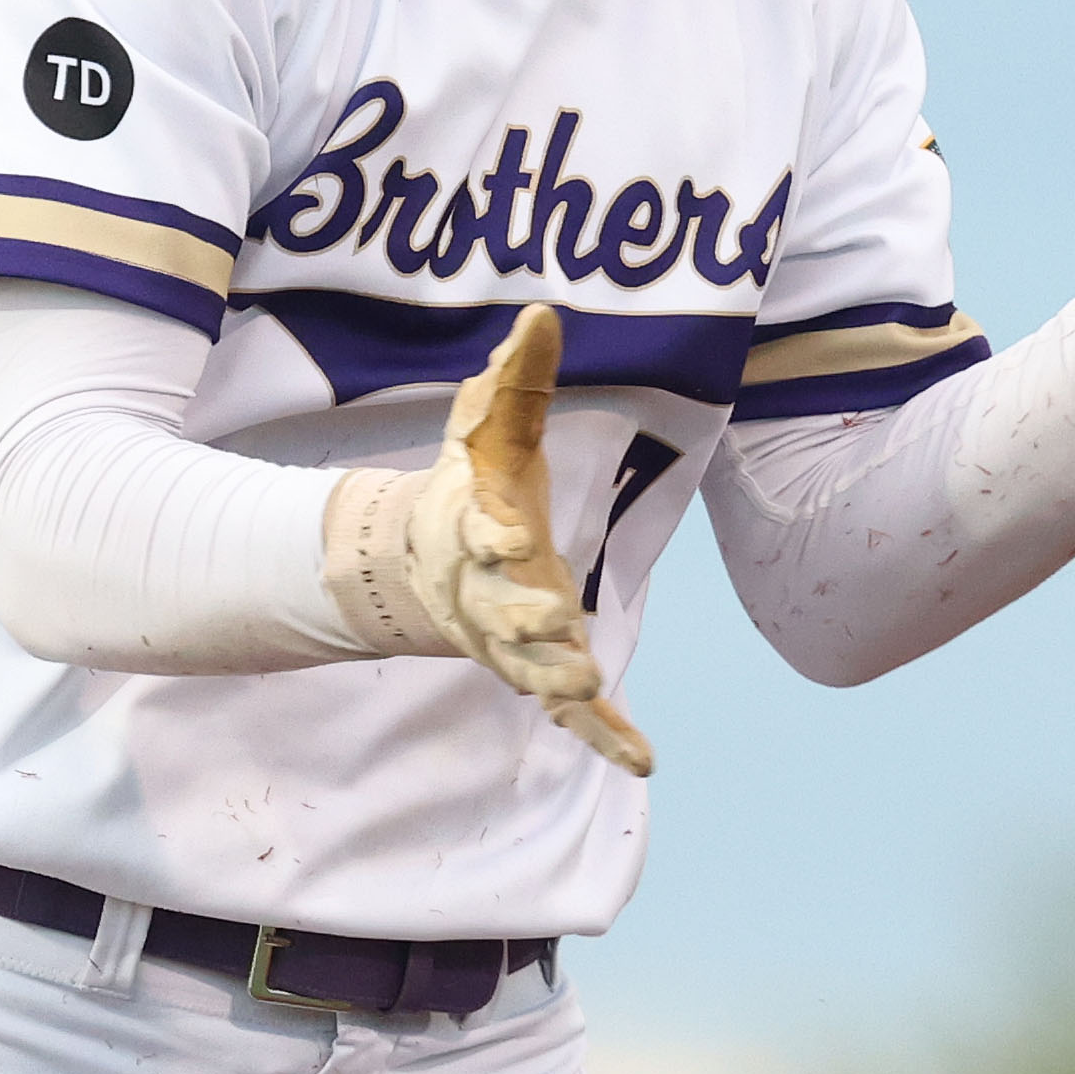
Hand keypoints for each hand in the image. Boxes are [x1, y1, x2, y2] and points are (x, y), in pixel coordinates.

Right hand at [406, 305, 654, 775]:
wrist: (430, 564)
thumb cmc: (474, 489)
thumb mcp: (490, 430)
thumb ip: (515, 380)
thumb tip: (543, 312)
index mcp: (473, 529)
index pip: (477, 530)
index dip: (490, 532)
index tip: (506, 531)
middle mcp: (486, 592)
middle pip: (501, 609)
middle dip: (524, 615)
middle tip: (554, 619)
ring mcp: (510, 641)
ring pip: (530, 669)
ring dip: (556, 680)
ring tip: (587, 686)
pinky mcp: (535, 672)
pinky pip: (569, 717)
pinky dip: (603, 738)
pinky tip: (644, 761)